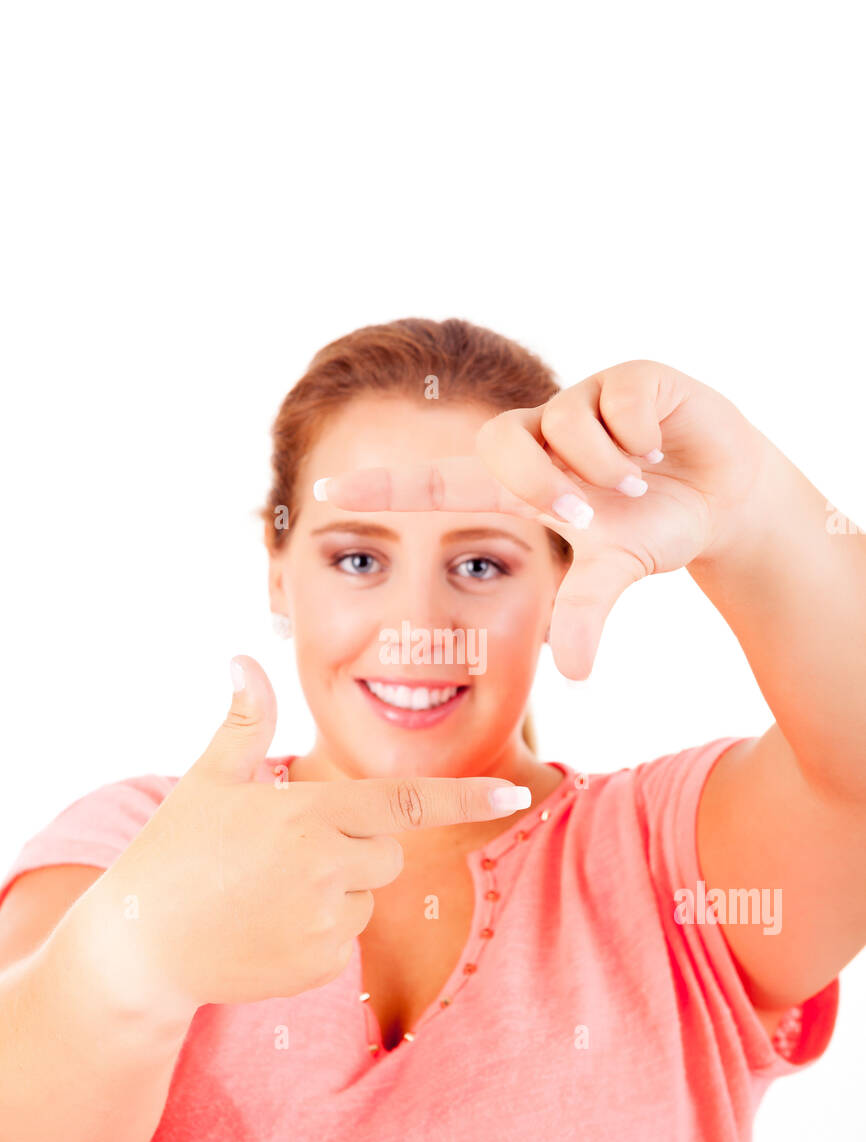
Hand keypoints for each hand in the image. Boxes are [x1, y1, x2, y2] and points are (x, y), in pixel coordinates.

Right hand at [86, 657, 527, 1014]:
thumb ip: (245, 722)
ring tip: (263, 897)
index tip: (517, 795)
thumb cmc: (172, 854)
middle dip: (353, 850)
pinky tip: (261, 931)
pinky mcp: (320, 968)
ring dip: (330, 895)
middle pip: (387, 854)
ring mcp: (326, 923)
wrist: (136, 951)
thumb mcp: (208, 780)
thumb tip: (243, 657)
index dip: (468, 796)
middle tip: (284, 856)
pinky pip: (341, 943)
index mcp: (312, 813)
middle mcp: (329, 868)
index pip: (409, 799)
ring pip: (362, 900)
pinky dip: (313, 937)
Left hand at [315, 360, 771, 677]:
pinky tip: (660, 447)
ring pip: (565, 419)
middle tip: (587, 512)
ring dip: (607, 466)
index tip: (322, 491)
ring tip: (639, 481)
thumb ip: (584, 613)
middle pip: (500, 444)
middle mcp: (540, 438)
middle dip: (543, 484)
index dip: (383, 487)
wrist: (727, 498)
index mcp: (518, 485)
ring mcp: (581, 403)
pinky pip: (617, 397)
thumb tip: (572, 673)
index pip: (436, 483)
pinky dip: (642, 433)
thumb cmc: (655, 530)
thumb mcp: (615, 573)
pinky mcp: (630, 376)